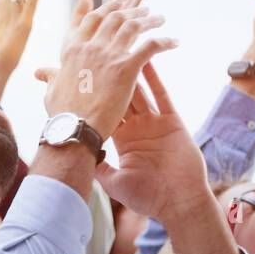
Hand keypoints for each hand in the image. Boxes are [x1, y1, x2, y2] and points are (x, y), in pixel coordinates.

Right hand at [42, 0, 175, 140]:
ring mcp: (108, 55)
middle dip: (130, 10)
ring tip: (159, 18)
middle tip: (142, 9)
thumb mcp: (51, 90)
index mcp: (72, 49)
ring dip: (148, 19)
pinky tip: (175, 42)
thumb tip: (40, 71)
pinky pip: (151, 46)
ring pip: (132, 25)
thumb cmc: (61, 114)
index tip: (116, 0)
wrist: (73, 128)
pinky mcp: (127, 68)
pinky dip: (165, 42)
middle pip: (114, 17)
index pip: (87, 19)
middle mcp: (90, 46)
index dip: (103, 7)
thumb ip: (50, 76)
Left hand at [94, 62, 210, 224]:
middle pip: (119, 97)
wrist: (178, 203)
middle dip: (107, 79)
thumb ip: (98, 167)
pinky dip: (154, 78)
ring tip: (116, 50)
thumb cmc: (147, 197)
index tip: (79, 80)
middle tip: (94, 55)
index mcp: (122, 140)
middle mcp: (137, 128)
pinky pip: (162, 96)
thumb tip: (77, 157)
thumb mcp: (115, 182)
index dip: (92, 98)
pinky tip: (146, 59)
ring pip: (139, 91)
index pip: (104, 113)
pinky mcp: (172, 122)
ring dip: (128, 71)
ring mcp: (154, 123)